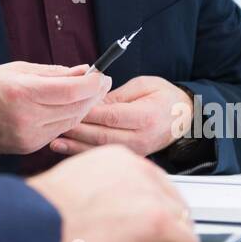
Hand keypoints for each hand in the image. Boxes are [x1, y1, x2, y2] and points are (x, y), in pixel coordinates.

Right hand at [0, 62, 110, 155]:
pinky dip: (68, 118)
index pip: (71, 91)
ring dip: (84, 107)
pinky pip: (59, 131)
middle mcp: (27, 117)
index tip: (102, 74)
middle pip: (75, 108)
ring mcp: (29, 136)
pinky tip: (70, 107)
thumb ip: (53, 72)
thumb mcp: (16, 69)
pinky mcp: (29, 148)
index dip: (92, 83)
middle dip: (93, 94)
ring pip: (71, 122)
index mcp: (22, 92)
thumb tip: (83, 71)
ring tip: (89, 92)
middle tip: (102, 81)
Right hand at [26, 144, 199, 241]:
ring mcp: (152, 196)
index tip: (143, 215)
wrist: (43, 218)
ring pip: (182, 219)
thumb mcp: (78, 176)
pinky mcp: (159, 222)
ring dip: (169, 235)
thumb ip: (103, 182)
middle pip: (173, 198)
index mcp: (121, 157)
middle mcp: (141, 171)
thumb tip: (110, 200)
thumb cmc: (48, 204)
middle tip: (145, 235)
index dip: (149, 202)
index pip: (154, 179)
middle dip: (164, 218)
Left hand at [49, 75, 193, 157]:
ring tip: (54, 140)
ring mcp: (137, 150)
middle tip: (53, 124)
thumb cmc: (165, 97)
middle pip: (102, 136)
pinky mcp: (133, 156)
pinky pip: (106, 154)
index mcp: (145, 117)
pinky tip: (67, 149)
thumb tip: (91, 101)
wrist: (186, 118)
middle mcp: (141, 138)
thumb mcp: (144, 85)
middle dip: (75, 130)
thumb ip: (117, 95)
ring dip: (75, 146)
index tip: (66, 107)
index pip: (110, 116)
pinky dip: (84, 152)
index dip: (86, 113)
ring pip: (101, 149)